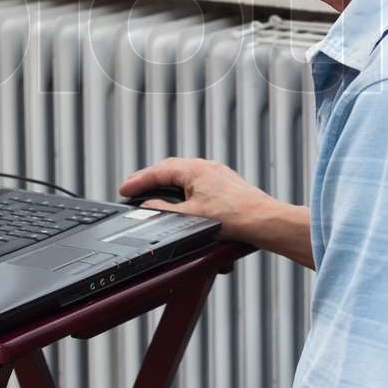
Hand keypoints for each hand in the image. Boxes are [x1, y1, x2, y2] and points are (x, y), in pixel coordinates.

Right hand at [119, 157, 313, 266]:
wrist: (263, 221)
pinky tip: (180, 197)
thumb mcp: (190, 217)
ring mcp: (218, 174)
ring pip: (184, 174)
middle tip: (132, 188)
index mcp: (194, 170)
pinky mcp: (226, 184)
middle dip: (149, 179)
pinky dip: (181, 187)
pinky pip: (196, 180)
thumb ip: (163, 211)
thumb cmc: (234, 217)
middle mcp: (206, 167)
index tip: (123, 189)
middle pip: (170, 169)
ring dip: (165, 182)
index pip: (158, 172)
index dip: (138, 181)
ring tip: (151, 192)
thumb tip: (147, 207)